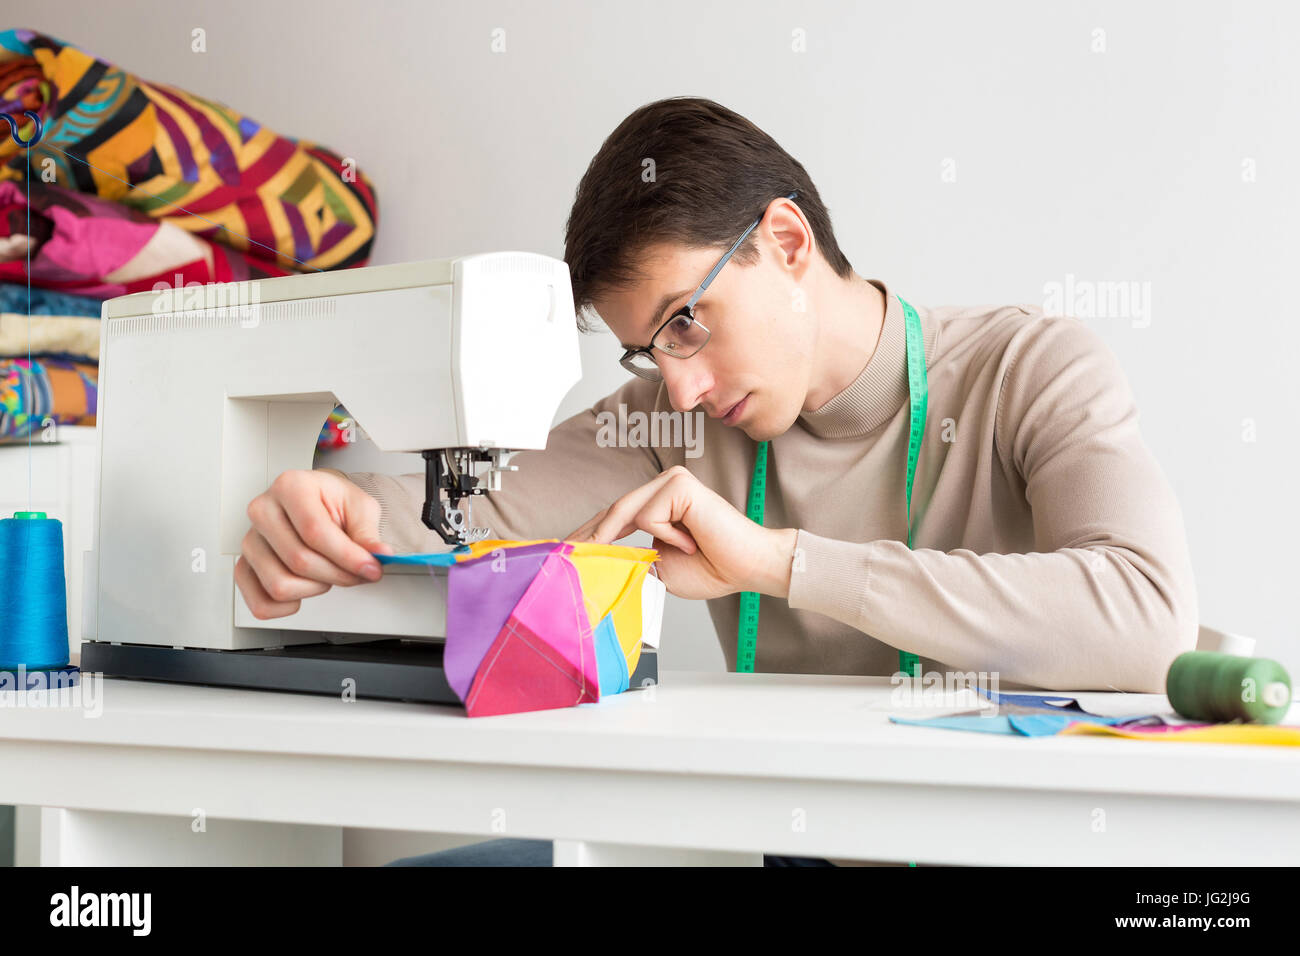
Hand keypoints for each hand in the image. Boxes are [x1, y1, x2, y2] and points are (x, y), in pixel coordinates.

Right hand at [235, 469, 393, 619]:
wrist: (317, 503)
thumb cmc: (333, 502)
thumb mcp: (359, 507)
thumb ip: (367, 533)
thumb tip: (378, 555)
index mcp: (290, 487)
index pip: (315, 532)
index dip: (348, 557)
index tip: (371, 567)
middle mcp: (263, 511)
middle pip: (299, 561)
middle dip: (337, 574)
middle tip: (355, 572)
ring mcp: (250, 541)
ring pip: (280, 585)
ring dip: (314, 589)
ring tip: (328, 573)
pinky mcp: (244, 566)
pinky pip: (260, 602)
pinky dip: (286, 607)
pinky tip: (304, 589)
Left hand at [565, 465, 797, 600]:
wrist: (748, 567)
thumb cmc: (713, 568)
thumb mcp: (659, 567)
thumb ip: (633, 557)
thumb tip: (598, 559)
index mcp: (659, 504)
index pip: (615, 516)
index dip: (589, 534)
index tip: (566, 550)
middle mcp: (664, 487)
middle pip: (614, 509)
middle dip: (589, 534)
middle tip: (565, 553)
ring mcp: (672, 482)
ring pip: (626, 510)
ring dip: (627, 539)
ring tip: (639, 556)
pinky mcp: (680, 486)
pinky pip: (650, 515)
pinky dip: (665, 536)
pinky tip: (689, 544)